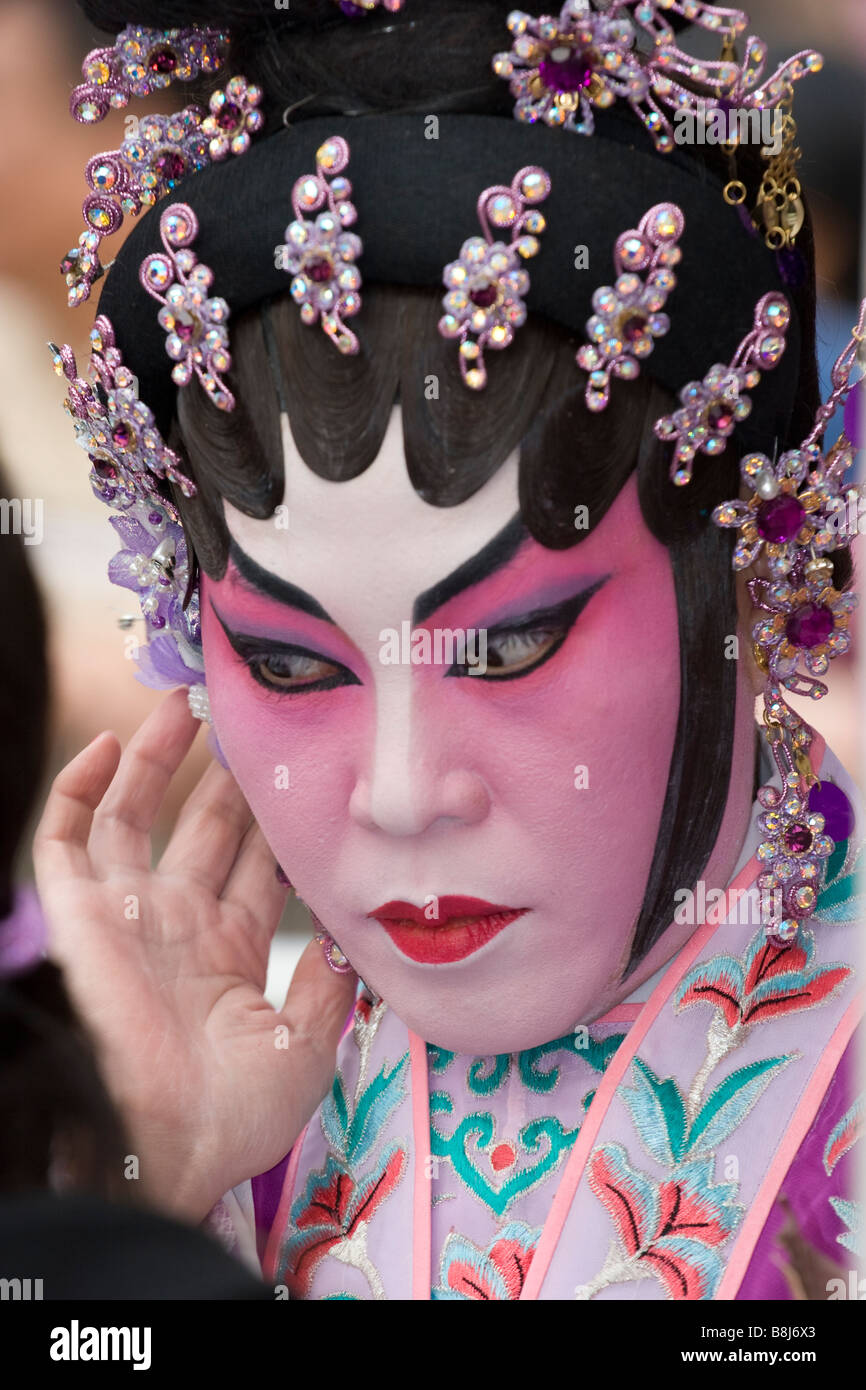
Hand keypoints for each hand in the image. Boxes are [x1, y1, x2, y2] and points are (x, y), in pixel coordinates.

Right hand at [33, 688, 355, 1222]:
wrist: (169, 1145)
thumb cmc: (235, 1111)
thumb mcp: (307, 1046)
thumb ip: (328, 987)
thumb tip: (353, 940)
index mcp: (229, 951)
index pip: (254, 863)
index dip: (274, 816)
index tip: (299, 764)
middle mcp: (176, 923)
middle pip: (202, 827)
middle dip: (225, 775)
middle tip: (248, 715)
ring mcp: (125, 915)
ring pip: (134, 815)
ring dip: (156, 758)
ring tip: (183, 702)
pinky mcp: (77, 913)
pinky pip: (65, 839)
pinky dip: (79, 789)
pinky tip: (111, 743)